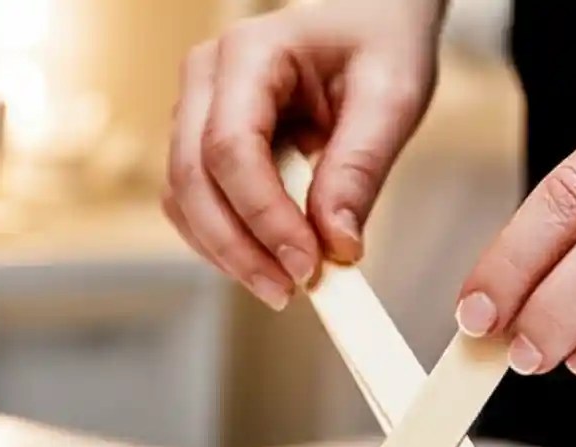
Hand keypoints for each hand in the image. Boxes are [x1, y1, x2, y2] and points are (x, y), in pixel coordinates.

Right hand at [161, 0, 445, 309]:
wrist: (370, 20)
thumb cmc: (380, 42)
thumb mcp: (392, 96)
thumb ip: (360, 168)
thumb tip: (336, 245)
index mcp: (250, 52)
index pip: (231, 147)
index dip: (263, 216)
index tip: (306, 264)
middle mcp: (206, 78)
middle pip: (192, 179)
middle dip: (236, 246)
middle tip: (287, 291)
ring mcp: (195, 110)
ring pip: (182, 198)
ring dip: (225, 251)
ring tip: (283, 285)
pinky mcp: (201, 143)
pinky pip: (194, 204)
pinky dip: (224, 241)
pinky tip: (266, 263)